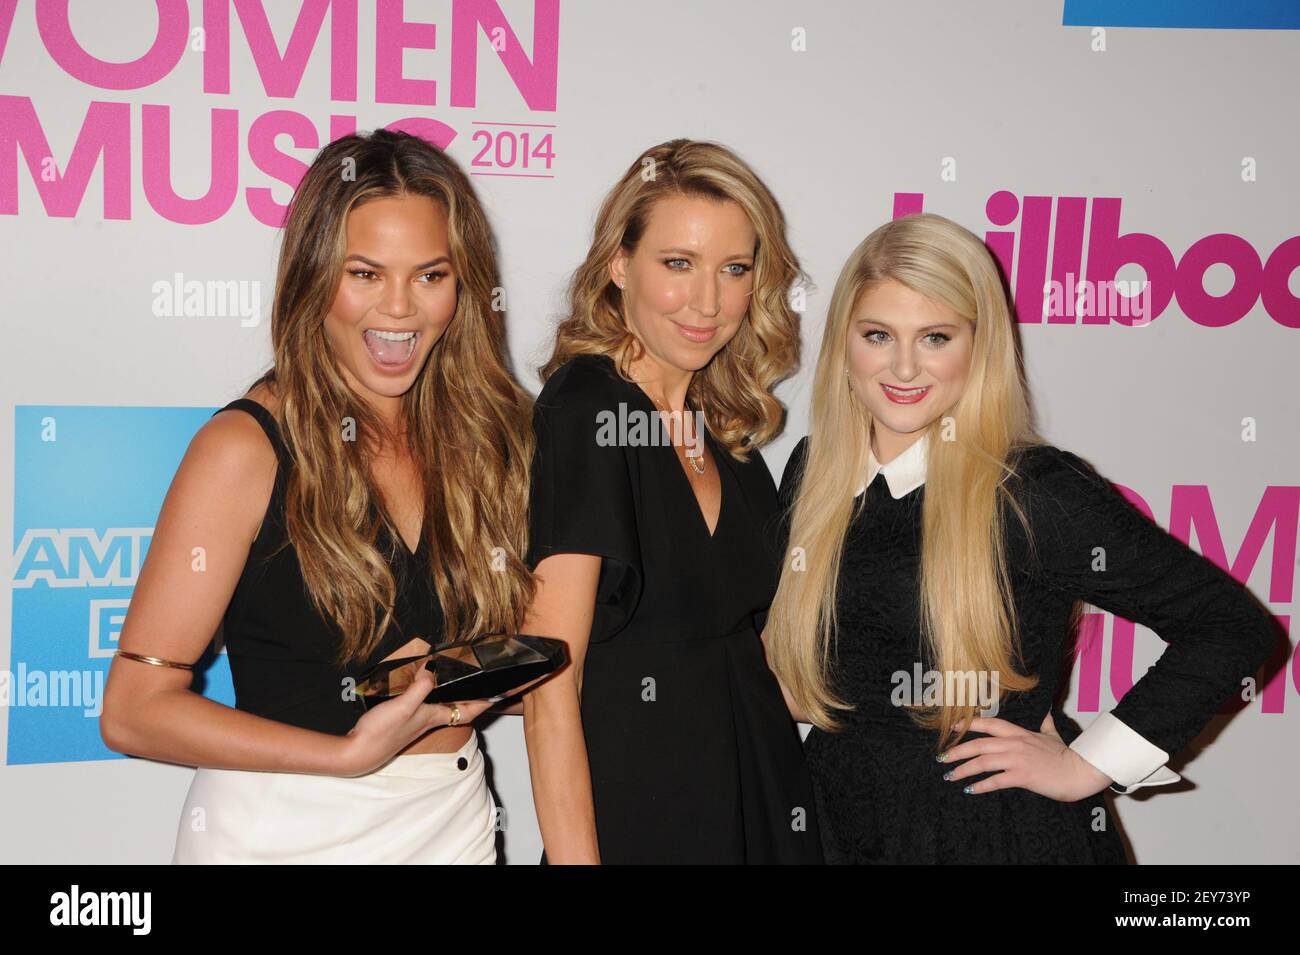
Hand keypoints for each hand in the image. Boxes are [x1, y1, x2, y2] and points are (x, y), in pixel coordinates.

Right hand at [338, 668, 495, 776]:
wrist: (357, 753)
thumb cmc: (381, 734)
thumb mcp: (403, 706)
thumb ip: (420, 687)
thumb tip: (433, 668)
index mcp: (433, 717)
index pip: (467, 711)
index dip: (484, 702)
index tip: (500, 694)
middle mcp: (428, 720)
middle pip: (457, 708)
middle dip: (471, 697)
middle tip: (480, 684)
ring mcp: (415, 721)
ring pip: (441, 707)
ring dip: (451, 695)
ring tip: (457, 681)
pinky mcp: (401, 721)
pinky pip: (424, 705)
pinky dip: (429, 694)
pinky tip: (422, 687)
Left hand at [937, 712, 1114, 801]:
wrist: (1080, 771)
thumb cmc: (1067, 756)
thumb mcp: (1053, 735)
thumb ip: (1046, 724)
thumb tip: (1047, 712)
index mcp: (1019, 733)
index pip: (989, 724)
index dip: (968, 724)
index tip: (952, 728)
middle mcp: (1015, 743)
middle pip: (978, 744)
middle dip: (957, 750)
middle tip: (942, 758)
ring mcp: (1018, 759)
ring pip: (983, 762)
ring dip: (963, 770)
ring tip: (951, 776)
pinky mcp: (1023, 775)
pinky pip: (996, 780)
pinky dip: (981, 785)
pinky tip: (971, 790)